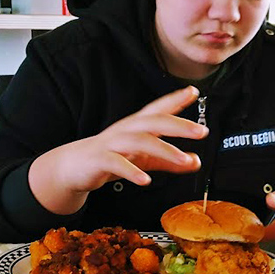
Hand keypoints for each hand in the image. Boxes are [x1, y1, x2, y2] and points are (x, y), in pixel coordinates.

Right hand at [28, 86, 207, 214]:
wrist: (72, 167)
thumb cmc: (110, 158)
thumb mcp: (143, 159)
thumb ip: (168, 161)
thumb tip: (196, 161)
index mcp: (136, 126)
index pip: (158, 109)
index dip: (176, 99)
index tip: (194, 92)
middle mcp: (126, 130)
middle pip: (154, 121)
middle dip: (179, 125)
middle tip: (202, 132)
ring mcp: (112, 143)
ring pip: (140, 141)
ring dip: (164, 150)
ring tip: (183, 160)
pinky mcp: (99, 160)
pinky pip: (117, 163)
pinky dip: (132, 172)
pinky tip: (146, 181)